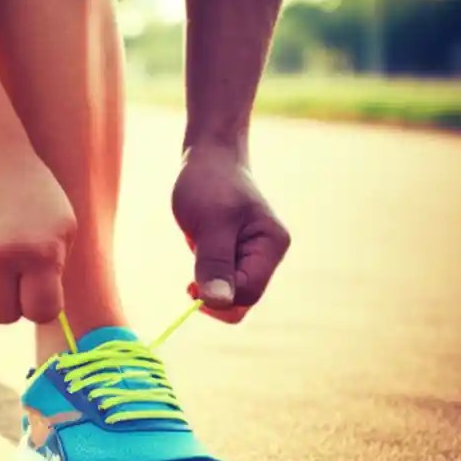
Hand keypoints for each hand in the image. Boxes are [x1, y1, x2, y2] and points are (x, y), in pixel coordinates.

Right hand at [0, 150, 75, 323]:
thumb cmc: (31, 193)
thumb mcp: (62, 226)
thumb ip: (57, 270)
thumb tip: (41, 312)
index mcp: (42, 253)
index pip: (41, 313)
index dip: (39, 304)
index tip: (36, 287)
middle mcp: (4, 257)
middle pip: (4, 316)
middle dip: (9, 300)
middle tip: (10, 275)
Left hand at [171, 143, 290, 322]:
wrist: (207, 157)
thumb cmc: (210, 184)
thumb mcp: (210, 224)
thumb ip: (215, 264)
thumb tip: (220, 303)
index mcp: (271, 246)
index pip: (248, 293)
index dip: (219, 297)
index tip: (190, 285)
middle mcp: (268, 254)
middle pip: (243, 299)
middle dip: (214, 293)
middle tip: (188, 280)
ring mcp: (253, 255)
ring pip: (231, 293)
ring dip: (208, 281)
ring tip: (197, 251)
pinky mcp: (236, 253)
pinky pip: (223, 280)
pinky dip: (206, 274)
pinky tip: (198, 251)